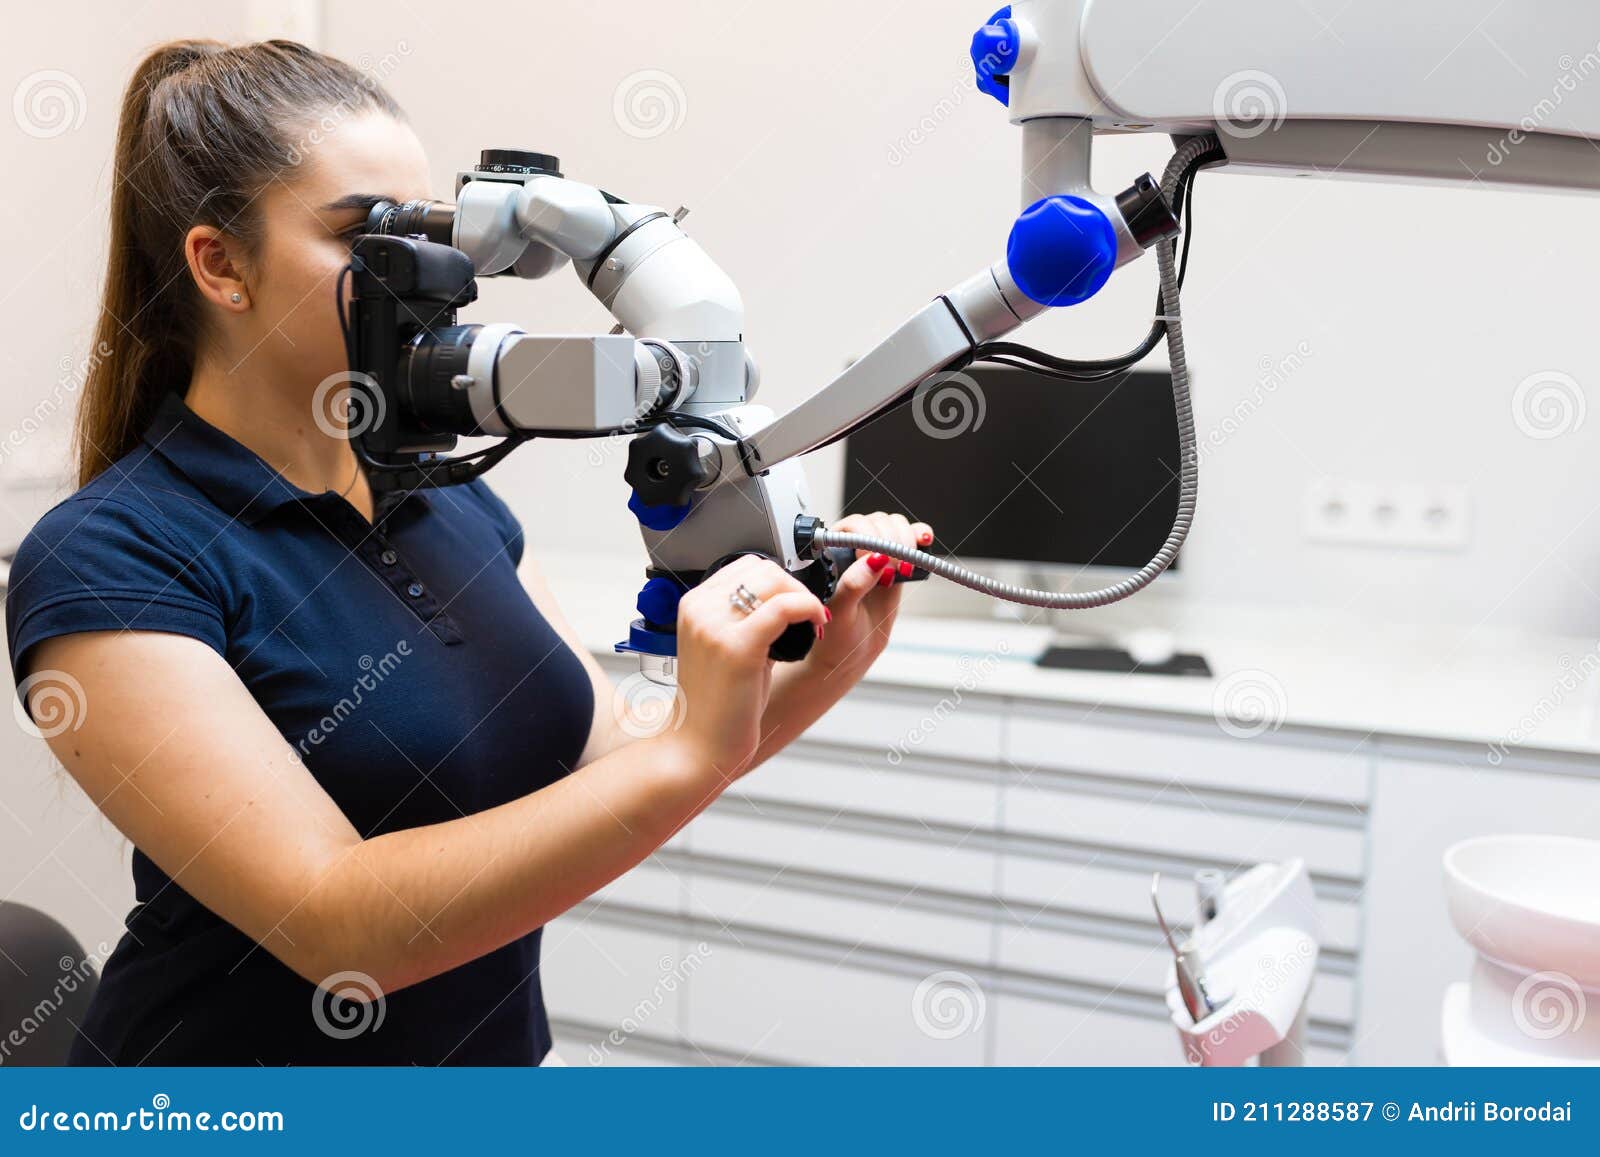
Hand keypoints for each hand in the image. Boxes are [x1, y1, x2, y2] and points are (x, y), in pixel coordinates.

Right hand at [669, 555, 826, 781]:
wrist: (698, 746)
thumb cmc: (717, 703)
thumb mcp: (727, 647)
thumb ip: (749, 618)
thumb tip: (787, 598)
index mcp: (694, 605)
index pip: (747, 566)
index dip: (780, 581)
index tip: (795, 604)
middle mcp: (700, 609)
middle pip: (763, 569)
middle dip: (794, 587)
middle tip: (808, 615)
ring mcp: (714, 627)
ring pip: (775, 582)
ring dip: (803, 598)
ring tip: (810, 624)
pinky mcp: (736, 648)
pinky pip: (784, 608)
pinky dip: (808, 610)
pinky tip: (815, 626)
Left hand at [807, 510, 932, 675]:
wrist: (854, 649)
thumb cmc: (836, 633)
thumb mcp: (841, 612)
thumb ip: (854, 584)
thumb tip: (874, 559)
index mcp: (830, 554)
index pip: (851, 526)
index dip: (866, 537)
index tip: (871, 560)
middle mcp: (852, 548)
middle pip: (877, 522)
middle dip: (889, 541)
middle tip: (892, 571)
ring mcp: (875, 553)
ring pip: (894, 526)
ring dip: (905, 540)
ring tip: (903, 569)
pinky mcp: (894, 561)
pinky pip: (910, 539)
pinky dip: (919, 535)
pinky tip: (924, 541)